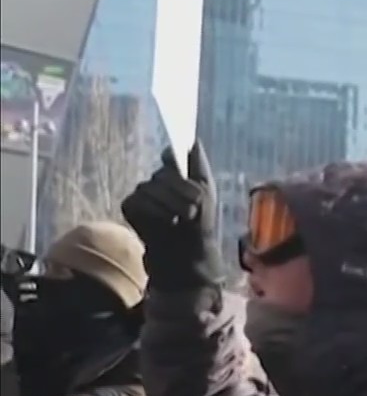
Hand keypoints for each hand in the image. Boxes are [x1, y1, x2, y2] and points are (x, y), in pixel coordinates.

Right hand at [120, 144, 219, 290]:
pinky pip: (139, 202)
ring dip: (172, 205)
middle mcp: (157, 180)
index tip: (175, 159)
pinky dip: (156, 213)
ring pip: (152, 187)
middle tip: (192, 211)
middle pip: (165, 174)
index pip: (173, 155)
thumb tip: (192, 140)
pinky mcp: (130, 207)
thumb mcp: (207, 195)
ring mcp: (142, 193)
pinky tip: (166, 224)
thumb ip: (199, 167)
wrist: (187, 256)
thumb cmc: (201, 225)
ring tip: (182, 220)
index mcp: (177, 175)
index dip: (175, 158)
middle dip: (182, 192)